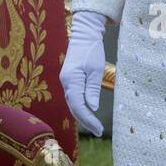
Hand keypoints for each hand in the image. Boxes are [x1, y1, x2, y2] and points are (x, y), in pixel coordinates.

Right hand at [59, 9, 107, 135]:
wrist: (83, 35)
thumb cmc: (92, 50)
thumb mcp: (96, 69)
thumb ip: (93, 89)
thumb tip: (92, 107)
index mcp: (71, 80)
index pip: (79, 106)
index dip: (89, 119)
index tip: (99, 129)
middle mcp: (66, 83)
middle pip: (74, 107)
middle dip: (86, 121)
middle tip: (99, 131)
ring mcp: (66, 81)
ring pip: (73, 103)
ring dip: (83, 115)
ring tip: (96, 125)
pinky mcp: (70, 80)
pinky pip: (74, 97)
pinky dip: (81, 107)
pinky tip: (89, 113)